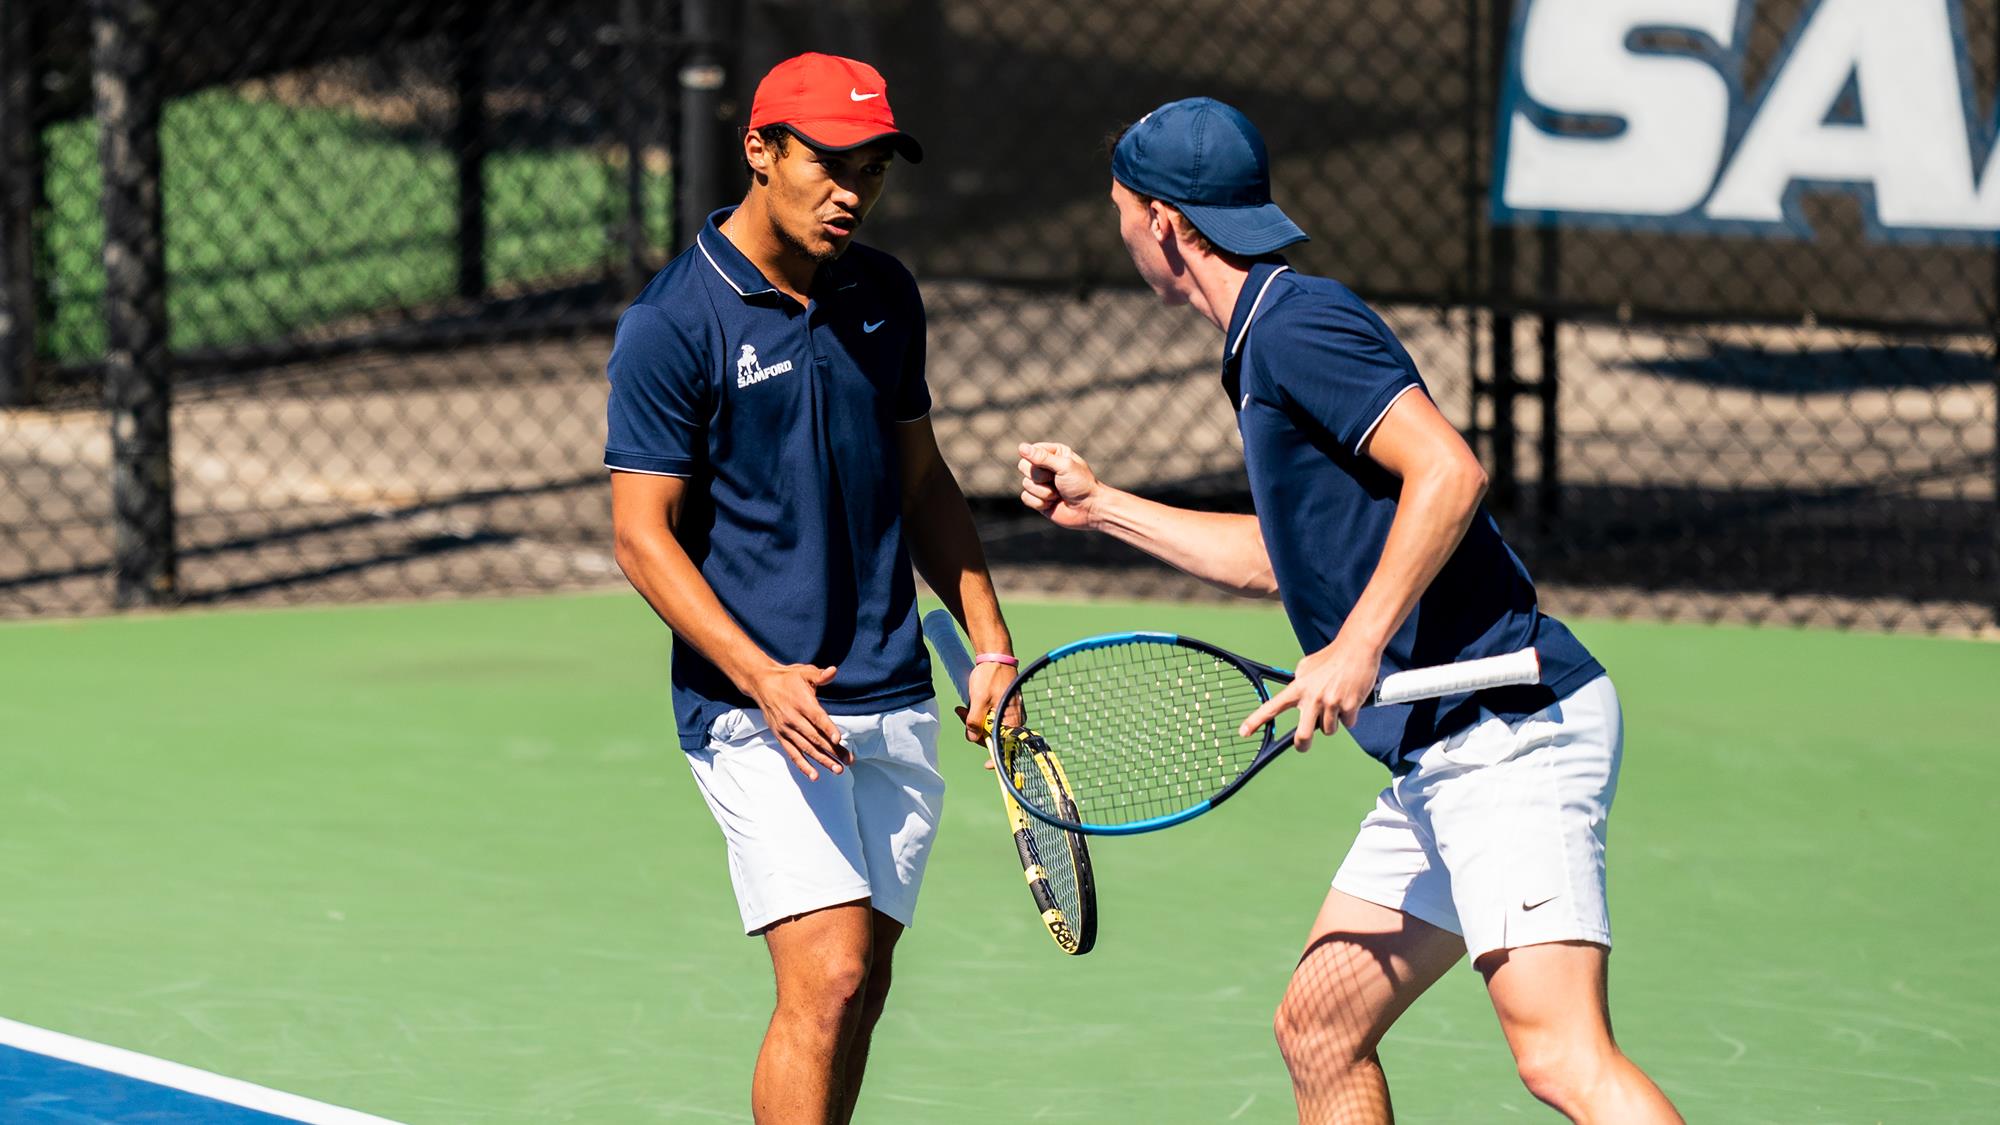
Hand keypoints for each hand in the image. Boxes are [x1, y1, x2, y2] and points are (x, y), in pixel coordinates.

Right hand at [744, 663, 849, 779]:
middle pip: (815, 737)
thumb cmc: (788, 678)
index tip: (838, 740)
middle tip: (848, 761)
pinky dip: (803, 765)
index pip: (817, 718)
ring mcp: (786, 729)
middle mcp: (793, 718)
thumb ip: (820, 675)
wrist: (762, 684)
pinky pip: (793, 753)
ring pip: (806, 748)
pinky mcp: (781, 736)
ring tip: (837, 769)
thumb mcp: (804, 672)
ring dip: (822, 760)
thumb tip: (833, 671)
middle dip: (832, 750)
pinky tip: (814, 775)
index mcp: (802, 702)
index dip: (828, 729)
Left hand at [964, 660, 1017, 744]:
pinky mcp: (1005, 705)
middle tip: (962, 712)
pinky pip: (992, 714)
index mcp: (1012, 721)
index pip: (999, 743)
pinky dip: (981, 710)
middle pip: (992, 733)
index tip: (976, 746)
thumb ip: (975, 722)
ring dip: (976, 717)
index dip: (985, 745)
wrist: (996, 655)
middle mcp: (1015, 719)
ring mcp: (1011, 711)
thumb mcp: (979, 701)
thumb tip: (972, 737)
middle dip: (975, 726)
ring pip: (990, 723)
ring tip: (965, 705)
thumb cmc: (991, 676)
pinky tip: (974, 701)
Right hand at [1018, 442, 1102, 530]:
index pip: (1029, 451)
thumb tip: (1021, 447)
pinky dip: (1040, 503)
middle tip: (1056, 481)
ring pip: (1025, 484)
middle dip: (1040, 478)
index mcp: (1053, 453)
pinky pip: (1026, 498)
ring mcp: (1041, 484)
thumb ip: (1041, 457)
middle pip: (1023, 467)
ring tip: (1059, 494)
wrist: (1090, 509)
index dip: (1036, 462)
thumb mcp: (1064, 466)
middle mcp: (1045, 467)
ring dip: (1044, 492)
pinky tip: (1053, 504)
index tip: (1052, 468)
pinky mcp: (1038, 499)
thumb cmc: (1081, 484)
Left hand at [1237, 634, 1383, 751]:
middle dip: (1302, 745)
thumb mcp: (1307, 666)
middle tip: (1302, 745)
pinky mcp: (1349, 706)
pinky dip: (1350, 715)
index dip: (1256, 721)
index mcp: (1298, 687)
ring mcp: (1331, 703)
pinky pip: (1348, 723)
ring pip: (1329, 729)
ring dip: (1333, 722)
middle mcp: (1312, 697)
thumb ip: (1299, 682)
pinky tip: (1351, 699)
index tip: (1243, 732)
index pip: (1272, 707)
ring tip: (1337, 701)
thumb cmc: (1332, 657)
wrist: (1357, 648)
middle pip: (1303, 735)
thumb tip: (1295, 694)